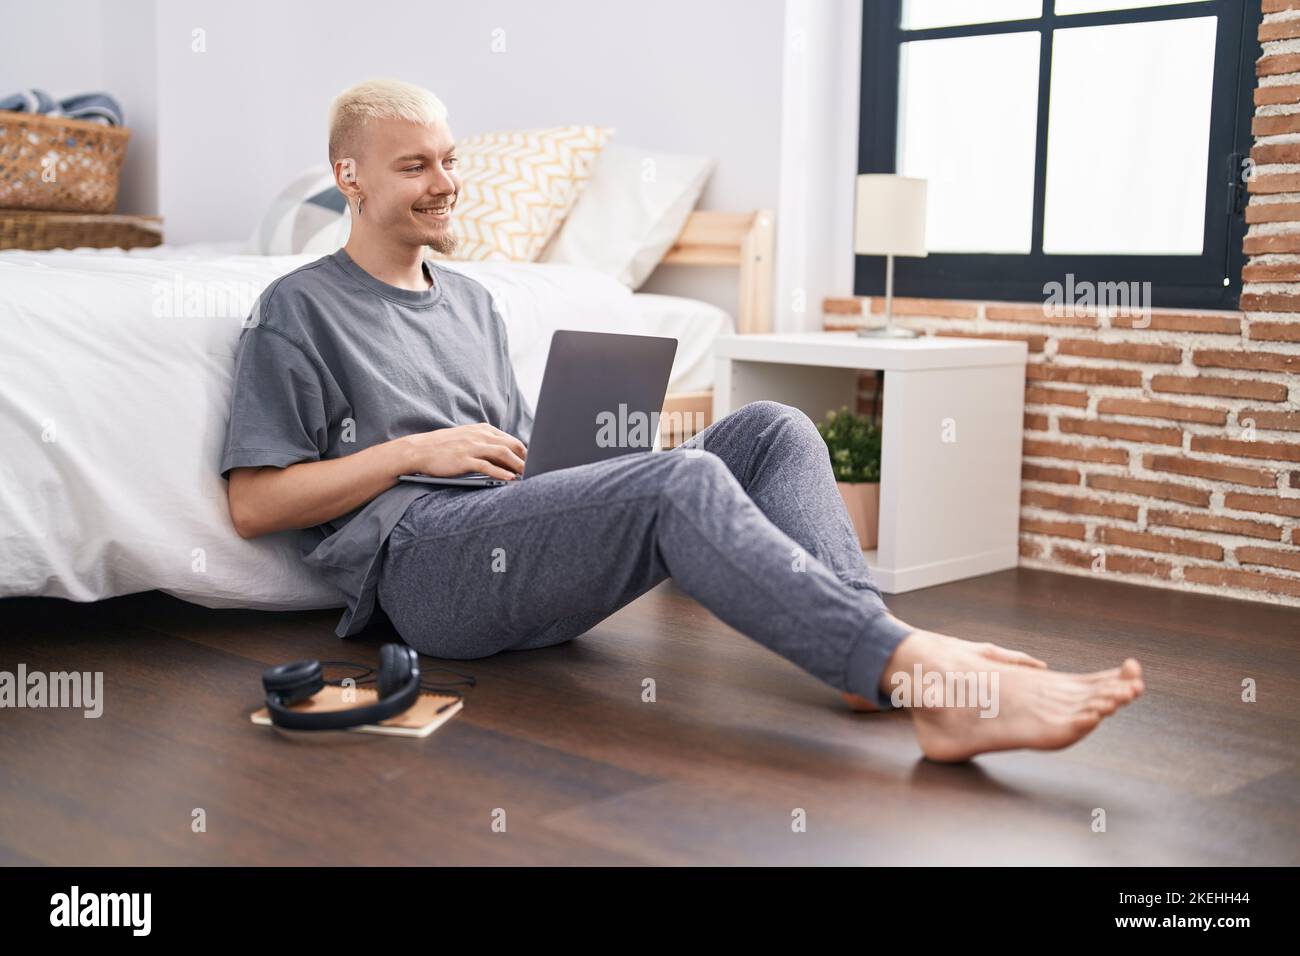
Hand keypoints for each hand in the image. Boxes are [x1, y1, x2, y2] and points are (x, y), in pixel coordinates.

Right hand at [399, 423, 526, 480]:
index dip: (524, 452)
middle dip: (526, 459)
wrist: (419, 450)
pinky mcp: (464, 459)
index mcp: (483, 429)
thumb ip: (486, 444)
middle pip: (511, 445)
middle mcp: (480, 435)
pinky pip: (487, 466)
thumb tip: (506, 457)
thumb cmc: (444, 447)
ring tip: (527, 476)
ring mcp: (472, 447)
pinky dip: (501, 472)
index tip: (534, 463)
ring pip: (502, 454)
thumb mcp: (468, 438)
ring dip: (517, 466)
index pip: (511, 439)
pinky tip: (510, 479)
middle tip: (536, 471)